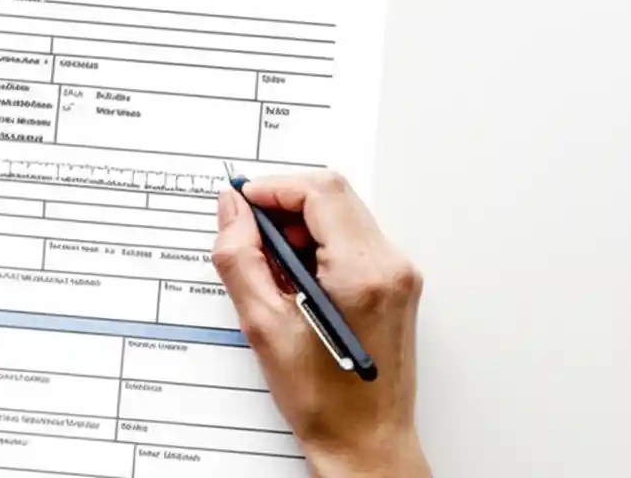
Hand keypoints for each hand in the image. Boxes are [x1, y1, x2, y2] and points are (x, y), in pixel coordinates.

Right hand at [212, 172, 429, 477]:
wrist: (364, 442)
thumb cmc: (324, 401)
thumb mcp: (263, 325)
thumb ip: (240, 258)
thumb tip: (232, 213)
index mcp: (362, 273)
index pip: (319, 192)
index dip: (273, 188)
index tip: (242, 203)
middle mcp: (390, 267)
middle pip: (333, 195)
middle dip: (284, 205)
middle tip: (250, 234)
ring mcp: (399, 275)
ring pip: (341, 215)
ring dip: (299, 227)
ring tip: (271, 268)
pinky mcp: (395, 285)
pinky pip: (351, 240)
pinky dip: (316, 246)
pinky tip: (294, 281)